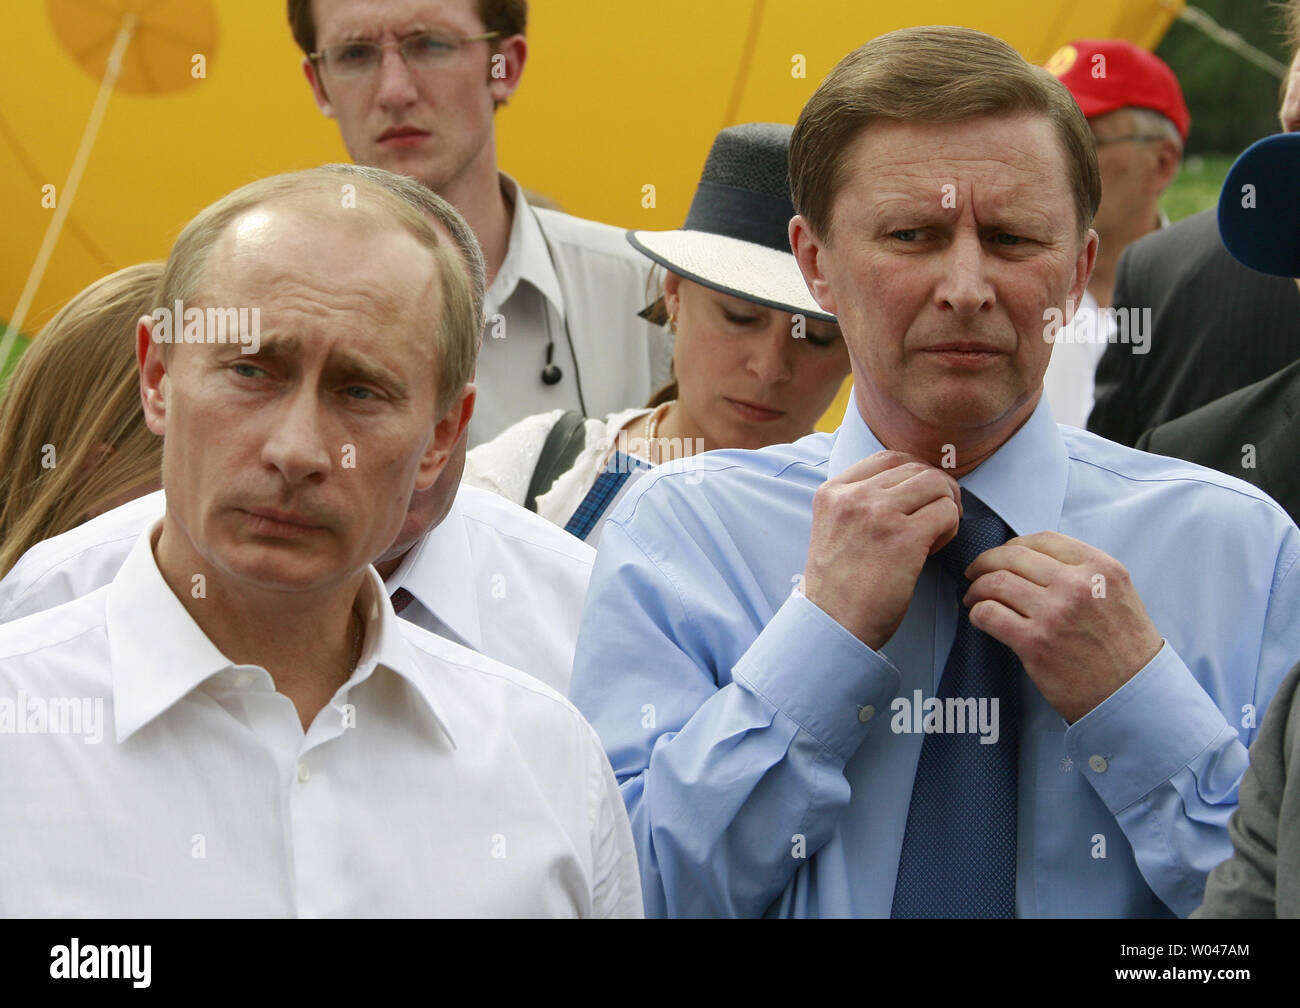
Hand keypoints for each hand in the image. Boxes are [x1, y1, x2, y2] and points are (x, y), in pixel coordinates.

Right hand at [803, 451, 961, 650]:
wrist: (833, 625)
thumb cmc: (838, 587)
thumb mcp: (835, 529)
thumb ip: (860, 504)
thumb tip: (909, 486)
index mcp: (833, 492)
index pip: (889, 458)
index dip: (916, 474)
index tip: (922, 497)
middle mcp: (853, 496)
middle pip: (917, 469)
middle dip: (937, 491)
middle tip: (938, 518)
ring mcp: (877, 514)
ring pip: (936, 485)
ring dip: (946, 507)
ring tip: (936, 534)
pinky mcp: (903, 537)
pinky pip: (946, 513)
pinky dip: (950, 529)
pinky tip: (935, 549)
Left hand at [963, 532, 1163, 722]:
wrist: (1133, 694)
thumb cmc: (1125, 647)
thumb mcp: (1115, 593)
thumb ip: (1082, 572)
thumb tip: (1033, 562)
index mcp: (1100, 568)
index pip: (1043, 539)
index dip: (1013, 545)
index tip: (1002, 555)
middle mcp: (1077, 586)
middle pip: (1012, 557)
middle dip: (985, 562)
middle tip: (975, 572)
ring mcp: (1054, 614)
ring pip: (995, 582)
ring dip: (977, 588)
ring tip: (974, 597)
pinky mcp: (1035, 643)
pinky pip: (989, 614)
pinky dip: (977, 613)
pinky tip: (980, 617)